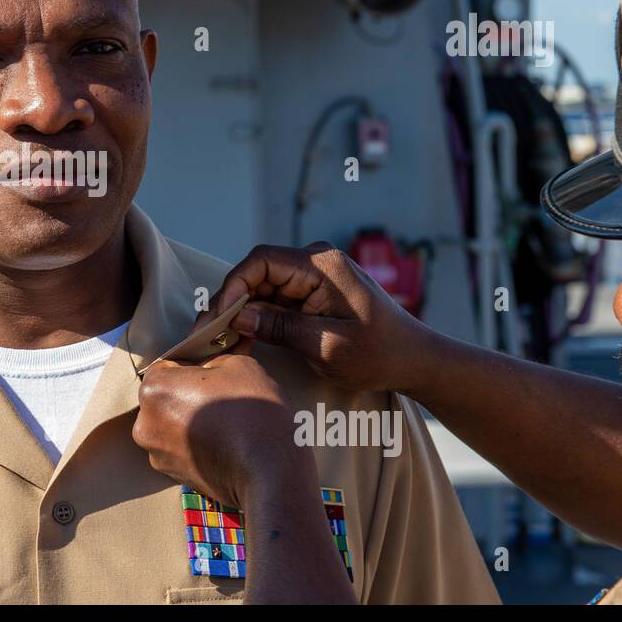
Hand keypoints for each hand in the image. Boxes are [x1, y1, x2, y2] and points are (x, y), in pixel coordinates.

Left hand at [132, 346, 354, 603]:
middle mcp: (144, 422)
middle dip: (189, 391)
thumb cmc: (253, 412)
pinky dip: (196, 442)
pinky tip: (223, 440)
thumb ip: (216, 353)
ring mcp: (156, 453)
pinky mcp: (171, 477)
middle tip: (223, 393)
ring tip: (226, 420)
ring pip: (172, 423)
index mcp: (154, 387)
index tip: (215, 368)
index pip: (169, 364)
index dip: (194, 363)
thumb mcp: (238, 363)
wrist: (270, 472)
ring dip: (191, 417)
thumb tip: (217, 342)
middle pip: (166, 395)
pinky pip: (180, 448)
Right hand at [195, 242, 435, 395]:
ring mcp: (314, 277)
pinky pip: (275, 300)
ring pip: (262, 288)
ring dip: (241, 313)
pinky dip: (257, 318)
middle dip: (230, 303)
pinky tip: (241, 339)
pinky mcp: (313, 294)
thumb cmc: (379, 354)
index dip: (232, 287)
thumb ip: (280, 327)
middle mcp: (315, 263)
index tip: (216, 318)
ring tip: (219, 342)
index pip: (261, 261)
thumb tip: (235, 315)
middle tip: (206, 335)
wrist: (415, 360)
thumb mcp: (326, 346)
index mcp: (321, 266)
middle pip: (256, 273)